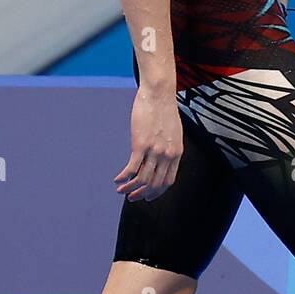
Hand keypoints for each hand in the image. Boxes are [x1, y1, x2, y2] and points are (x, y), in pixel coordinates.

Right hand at [114, 85, 183, 202]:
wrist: (159, 95)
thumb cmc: (165, 111)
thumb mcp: (173, 133)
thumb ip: (169, 148)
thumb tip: (161, 159)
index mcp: (177, 153)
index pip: (168, 181)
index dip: (157, 192)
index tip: (147, 197)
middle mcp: (167, 155)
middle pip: (155, 184)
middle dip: (142, 194)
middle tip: (132, 198)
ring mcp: (154, 151)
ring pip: (142, 179)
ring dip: (130, 189)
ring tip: (121, 191)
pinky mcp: (140, 144)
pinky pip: (132, 168)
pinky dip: (123, 177)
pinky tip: (117, 179)